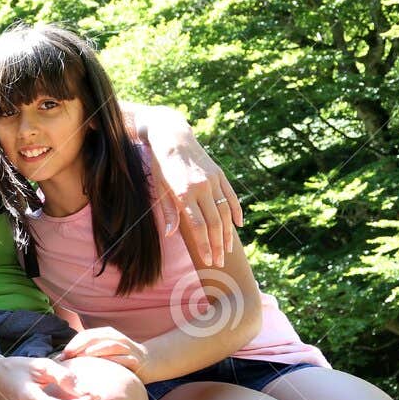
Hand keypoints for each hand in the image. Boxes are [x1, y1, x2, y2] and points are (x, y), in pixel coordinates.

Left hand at [60, 326, 147, 375]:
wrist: (149, 361)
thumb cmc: (119, 358)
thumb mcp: (103, 350)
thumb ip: (86, 351)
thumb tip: (61, 358)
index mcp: (107, 334)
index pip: (87, 335)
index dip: (74, 343)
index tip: (63, 355)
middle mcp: (117, 338)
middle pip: (97, 337)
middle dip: (81, 345)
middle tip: (69, 355)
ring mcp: (127, 348)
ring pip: (111, 346)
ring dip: (97, 350)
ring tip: (84, 356)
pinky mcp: (136, 361)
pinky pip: (125, 359)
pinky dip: (115, 360)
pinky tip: (105, 366)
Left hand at [151, 130, 241, 267]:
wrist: (173, 137)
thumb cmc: (161, 165)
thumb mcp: (159, 188)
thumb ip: (169, 211)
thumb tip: (171, 235)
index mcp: (184, 193)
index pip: (198, 227)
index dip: (204, 245)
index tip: (207, 260)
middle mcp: (202, 187)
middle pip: (215, 223)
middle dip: (218, 246)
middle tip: (219, 262)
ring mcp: (214, 180)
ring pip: (226, 213)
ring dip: (228, 234)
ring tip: (228, 250)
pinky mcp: (220, 174)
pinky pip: (232, 197)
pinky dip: (237, 212)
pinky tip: (238, 226)